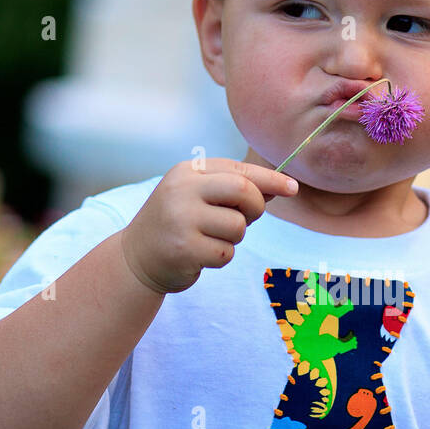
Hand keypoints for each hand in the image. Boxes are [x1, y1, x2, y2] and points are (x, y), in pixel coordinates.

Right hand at [120, 157, 297, 294]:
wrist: (136, 258)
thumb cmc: (177, 224)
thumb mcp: (199, 197)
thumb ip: (234, 190)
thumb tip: (280, 185)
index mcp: (187, 172)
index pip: (239, 170)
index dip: (270, 179)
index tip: (293, 188)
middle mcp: (181, 190)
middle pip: (243, 191)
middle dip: (255, 207)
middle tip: (248, 219)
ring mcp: (181, 219)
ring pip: (238, 226)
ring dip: (234, 238)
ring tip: (212, 238)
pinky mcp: (184, 249)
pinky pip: (226, 252)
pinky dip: (221, 256)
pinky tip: (201, 254)